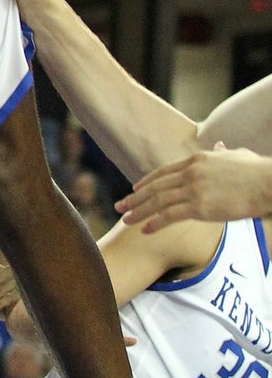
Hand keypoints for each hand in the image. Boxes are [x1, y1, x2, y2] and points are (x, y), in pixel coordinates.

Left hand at [117, 145, 271, 231]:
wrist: (268, 182)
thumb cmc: (258, 171)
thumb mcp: (237, 155)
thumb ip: (223, 153)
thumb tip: (221, 147)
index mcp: (196, 159)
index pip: (163, 171)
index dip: (147, 181)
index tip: (135, 189)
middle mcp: (190, 172)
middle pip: (156, 186)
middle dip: (135, 197)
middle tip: (119, 206)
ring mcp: (193, 189)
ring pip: (158, 201)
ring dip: (139, 212)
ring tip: (126, 220)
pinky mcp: (200, 206)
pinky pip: (170, 215)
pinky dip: (155, 222)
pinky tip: (145, 230)